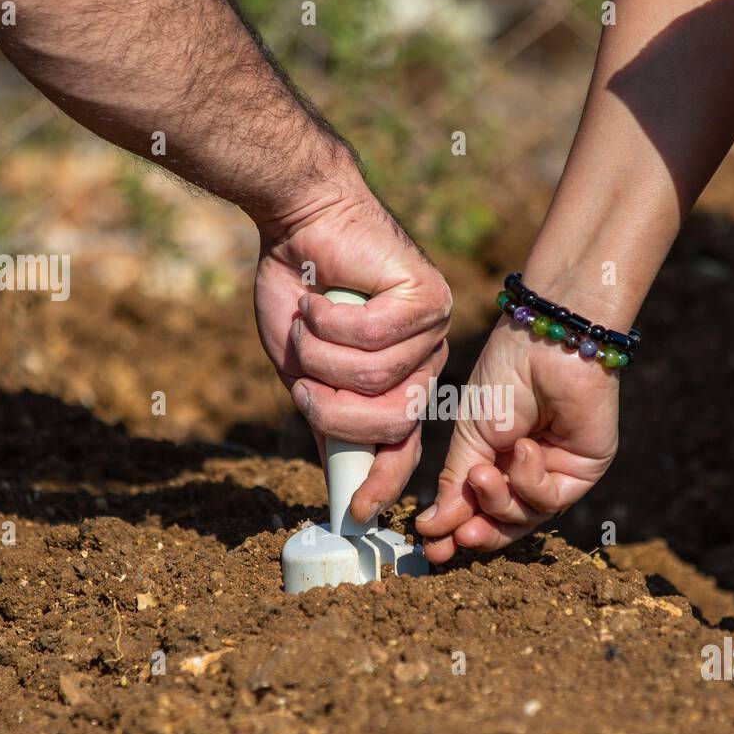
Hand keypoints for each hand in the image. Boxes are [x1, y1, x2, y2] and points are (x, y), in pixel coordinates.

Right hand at [254, 168, 449, 524]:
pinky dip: (332, 319)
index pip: (403, 446)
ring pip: (376, 378)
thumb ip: (328, 419)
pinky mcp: (430, 298)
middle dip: (331, 404)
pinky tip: (324, 294)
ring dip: (322, 352)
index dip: (381, 481)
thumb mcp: (306, 370)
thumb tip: (344, 487)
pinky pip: (375, 337)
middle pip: (389, 419)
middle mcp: (426, 362)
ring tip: (310, 319)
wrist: (299, 218)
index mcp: (401, 384)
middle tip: (301, 374)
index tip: (356, 514)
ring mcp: (434, 331)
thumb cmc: (300, 291)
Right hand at [415, 320, 618, 562]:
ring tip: (483, 474)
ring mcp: (557, 471)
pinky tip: (525, 449)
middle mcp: (528, 469)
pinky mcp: (584, 469)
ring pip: (526, 516)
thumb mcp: (469, 435)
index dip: (456, 529)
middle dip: (479, 532)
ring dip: (499, 501)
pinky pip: (552, 499)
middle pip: (504, 522)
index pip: (477, 507)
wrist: (547, 343)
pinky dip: (531, 481)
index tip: (431, 548)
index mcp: (496, 458)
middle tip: (457, 538)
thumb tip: (429, 530)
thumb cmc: (505, 376)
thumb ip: (456, 485)